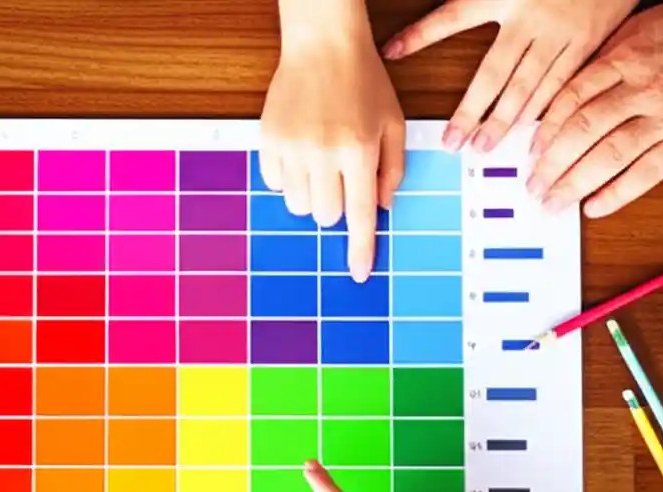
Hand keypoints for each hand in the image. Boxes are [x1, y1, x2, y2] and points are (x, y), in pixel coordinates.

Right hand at [262, 1, 404, 282]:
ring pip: (299, 205)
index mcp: (360, 150)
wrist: (323, 45)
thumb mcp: (394, 123)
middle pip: (326, 216)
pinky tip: (299, 152)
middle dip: (336, 206)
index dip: (360, 250)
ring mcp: (292, 147)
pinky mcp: (268, 141)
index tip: (358, 274)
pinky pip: (276, 184)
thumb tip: (380, 207)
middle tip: (341, 178)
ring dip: (312, 194)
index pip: (361, 215)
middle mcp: (324, 152)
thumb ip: (393, 169)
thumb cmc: (363, 81)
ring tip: (319, 161)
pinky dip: (289, 178)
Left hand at [383, 0, 636, 152]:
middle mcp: (531, 17)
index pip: (455, 15)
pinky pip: (562, 86)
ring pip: (527, 86)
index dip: (421, 33)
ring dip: (504, 120)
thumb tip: (429, 18)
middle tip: (453, 142)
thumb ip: (468, 0)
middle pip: (493, 73)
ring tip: (484, 145)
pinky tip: (530, 133)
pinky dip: (544, 112)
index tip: (393, 51)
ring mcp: (560, 33)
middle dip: (471, 111)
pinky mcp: (587, 43)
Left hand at [528, 1, 662, 217]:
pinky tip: (593, 207)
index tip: (530, 151)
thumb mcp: (638, 32)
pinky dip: (618, 194)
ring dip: (575, 184)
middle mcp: (642, 89)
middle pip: (583, 131)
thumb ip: (603, 63)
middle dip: (552, 164)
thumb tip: (562, 97)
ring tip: (553, 202)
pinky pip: (648, 173)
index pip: (572, 98)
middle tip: (533, 186)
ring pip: (610, 156)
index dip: (546, 129)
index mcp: (625, 59)